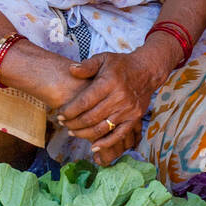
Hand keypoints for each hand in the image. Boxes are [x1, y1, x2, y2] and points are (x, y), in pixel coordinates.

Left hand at [56, 46, 168, 164]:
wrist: (146, 71)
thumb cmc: (121, 65)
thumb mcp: (103, 58)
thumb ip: (87, 65)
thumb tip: (71, 70)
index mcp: (109, 82)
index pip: (85, 101)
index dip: (70, 111)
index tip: (60, 115)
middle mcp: (119, 97)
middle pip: (91, 117)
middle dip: (73, 123)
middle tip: (63, 124)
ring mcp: (128, 110)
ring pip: (102, 128)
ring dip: (84, 133)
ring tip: (73, 132)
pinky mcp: (134, 118)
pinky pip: (119, 135)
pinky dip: (106, 143)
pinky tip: (94, 147)